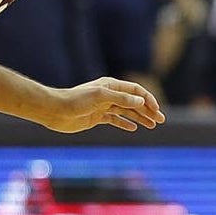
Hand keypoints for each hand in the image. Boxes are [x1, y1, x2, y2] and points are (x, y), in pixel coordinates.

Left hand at [43, 77, 165, 132]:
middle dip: (148, 111)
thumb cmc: (76, 100)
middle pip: (134, 102)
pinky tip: (133, 128)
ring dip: (140, 118)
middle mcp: (110, 95)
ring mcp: (104, 106)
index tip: (156, 110)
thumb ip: (121, 99)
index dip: (148, 99)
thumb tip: (141, 101)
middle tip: (161, 120)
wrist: (55, 110)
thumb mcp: (100, 97)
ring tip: (152, 126)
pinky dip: (125, 123)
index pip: (136, 91)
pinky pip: (115, 120)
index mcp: (112, 86)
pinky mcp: (97, 117)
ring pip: (127, 112)